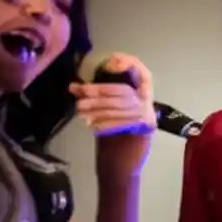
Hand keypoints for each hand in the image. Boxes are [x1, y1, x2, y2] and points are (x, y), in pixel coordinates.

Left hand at [70, 53, 155, 184]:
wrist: (125, 157)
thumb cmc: (115, 128)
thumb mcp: (106, 108)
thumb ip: (95, 96)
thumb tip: (73, 87)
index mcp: (142, 91)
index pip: (142, 72)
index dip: (129, 64)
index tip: (111, 63)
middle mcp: (148, 101)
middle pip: (123, 91)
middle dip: (99, 93)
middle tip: (80, 97)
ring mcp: (148, 115)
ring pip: (121, 106)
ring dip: (98, 109)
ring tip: (81, 113)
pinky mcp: (145, 128)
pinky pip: (124, 122)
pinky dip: (107, 123)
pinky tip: (94, 126)